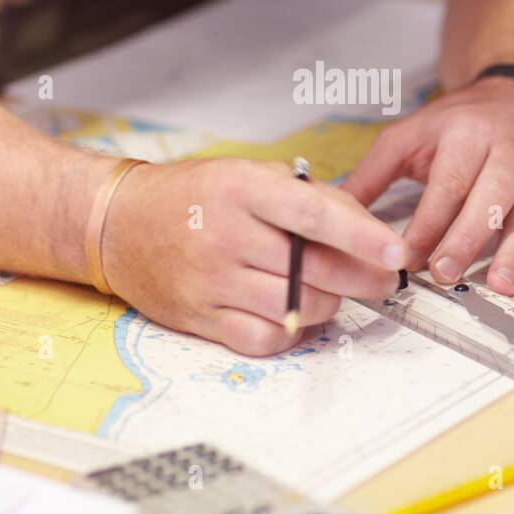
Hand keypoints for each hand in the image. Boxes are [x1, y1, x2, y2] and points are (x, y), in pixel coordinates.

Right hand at [100, 158, 405, 354]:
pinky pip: (264, 339)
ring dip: (329, 304)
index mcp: (241, 188)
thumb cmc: (193, 196)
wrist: (118, 223)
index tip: (395, 253)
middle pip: (312, 269)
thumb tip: (366, 230)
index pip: (312, 214)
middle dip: (362, 278)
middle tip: (382, 279)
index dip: (361, 235)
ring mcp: (210, 280)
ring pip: (296, 308)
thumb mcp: (249, 174)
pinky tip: (296, 313)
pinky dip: (292, 332)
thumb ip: (308, 197)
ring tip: (331, 289)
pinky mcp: (200, 318)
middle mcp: (224, 234)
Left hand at [341, 76, 513, 293]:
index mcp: (467, 135)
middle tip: (445, 274)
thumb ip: (373, 174)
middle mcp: (509, 151)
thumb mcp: (411, 136)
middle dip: (466, 241)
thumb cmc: (460, 125)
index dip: (427, 225)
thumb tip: (334, 212)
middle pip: (489, 200)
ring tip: (499, 284)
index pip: (446, 185)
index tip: (407, 257)